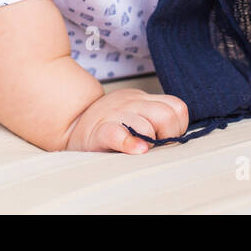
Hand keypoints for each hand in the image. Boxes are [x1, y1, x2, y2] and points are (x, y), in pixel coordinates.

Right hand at [65, 88, 189, 153]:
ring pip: (146, 125)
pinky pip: (117, 133)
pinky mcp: (99, 131)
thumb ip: (156, 121)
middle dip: (168, 136)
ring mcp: (115, 115)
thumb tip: (178, 140)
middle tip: (157, 147)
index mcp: (143, 100)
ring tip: (142, 150)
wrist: (73, 124)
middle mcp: (132, 104)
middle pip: (166, 115)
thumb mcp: (136, 115)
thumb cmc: (110, 126)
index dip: (178, 126)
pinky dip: (129, 143)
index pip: (176, 107)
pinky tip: (136, 150)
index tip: (167, 138)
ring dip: (149, 141)